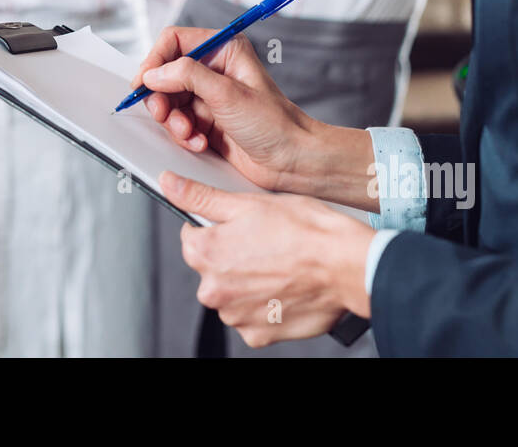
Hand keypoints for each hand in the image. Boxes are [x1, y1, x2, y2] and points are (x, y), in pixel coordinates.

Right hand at [132, 27, 316, 191]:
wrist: (292, 161)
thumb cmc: (275, 124)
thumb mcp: (227, 94)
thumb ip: (187, 76)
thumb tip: (154, 73)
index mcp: (224, 50)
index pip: (174, 42)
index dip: (155, 60)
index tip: (144, 82)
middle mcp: (214, 70)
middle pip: (165, 74)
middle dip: (162, 97)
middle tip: (163, 114)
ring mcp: (209, 96)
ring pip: (168, 101)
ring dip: (172, 120)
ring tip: (189, 133)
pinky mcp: (206, 121)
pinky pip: (177, 123)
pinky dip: (183, 135)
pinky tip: (200, 142)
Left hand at [162, 171, 374, 344]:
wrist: (346, 265)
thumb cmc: (304, 231)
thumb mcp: (248, 202)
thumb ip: (201, 197)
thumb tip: (170, 183)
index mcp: (205, 253)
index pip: (191, 237)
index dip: (217, 228)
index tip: (241, 227)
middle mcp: (214, 290)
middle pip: (211, 268)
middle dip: (232, 256)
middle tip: (266, 243)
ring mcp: (235, 316)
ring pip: (232, 293)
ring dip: (248, 282)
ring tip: (279, 265)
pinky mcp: (259, 334)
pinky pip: (253, 317)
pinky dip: (265, 305)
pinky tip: (284, 287)